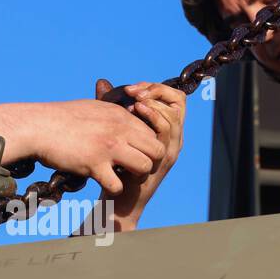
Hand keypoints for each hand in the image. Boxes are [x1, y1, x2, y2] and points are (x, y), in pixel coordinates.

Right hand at [22, 96, 165, 194]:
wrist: (38, 126)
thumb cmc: (61, 118)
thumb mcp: (93, 107)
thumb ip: (111, 111)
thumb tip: (122, 113)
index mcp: (120, 115)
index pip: (153, 133)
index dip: (148, 147)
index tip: (135, 154)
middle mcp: (119, 129)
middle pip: (157, 150)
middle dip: (150, 163)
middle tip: (134, 169)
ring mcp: (108, 147)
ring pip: (144, 167)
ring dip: (135, 176)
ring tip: (121, 176)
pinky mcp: (94, 164)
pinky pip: (117, 185)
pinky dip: (113, 188)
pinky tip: (104, 182)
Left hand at [94, 77, 184, 226]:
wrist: (116, 196)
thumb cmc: (114, 163)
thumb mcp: (115, 130)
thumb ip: (112, 106)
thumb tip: (101, 82)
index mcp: (165, 129)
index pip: (172, 97)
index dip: (156, 88)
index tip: (134, 88)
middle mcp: (173, 137)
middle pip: (177, 101)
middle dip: (155, 91)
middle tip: (134, 90)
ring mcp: (172, 148)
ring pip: (174, 113)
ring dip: (154, 102)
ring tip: (136, 100)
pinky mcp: (165, 157)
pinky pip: (167, 130)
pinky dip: (154, 115)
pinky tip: (137, 110)